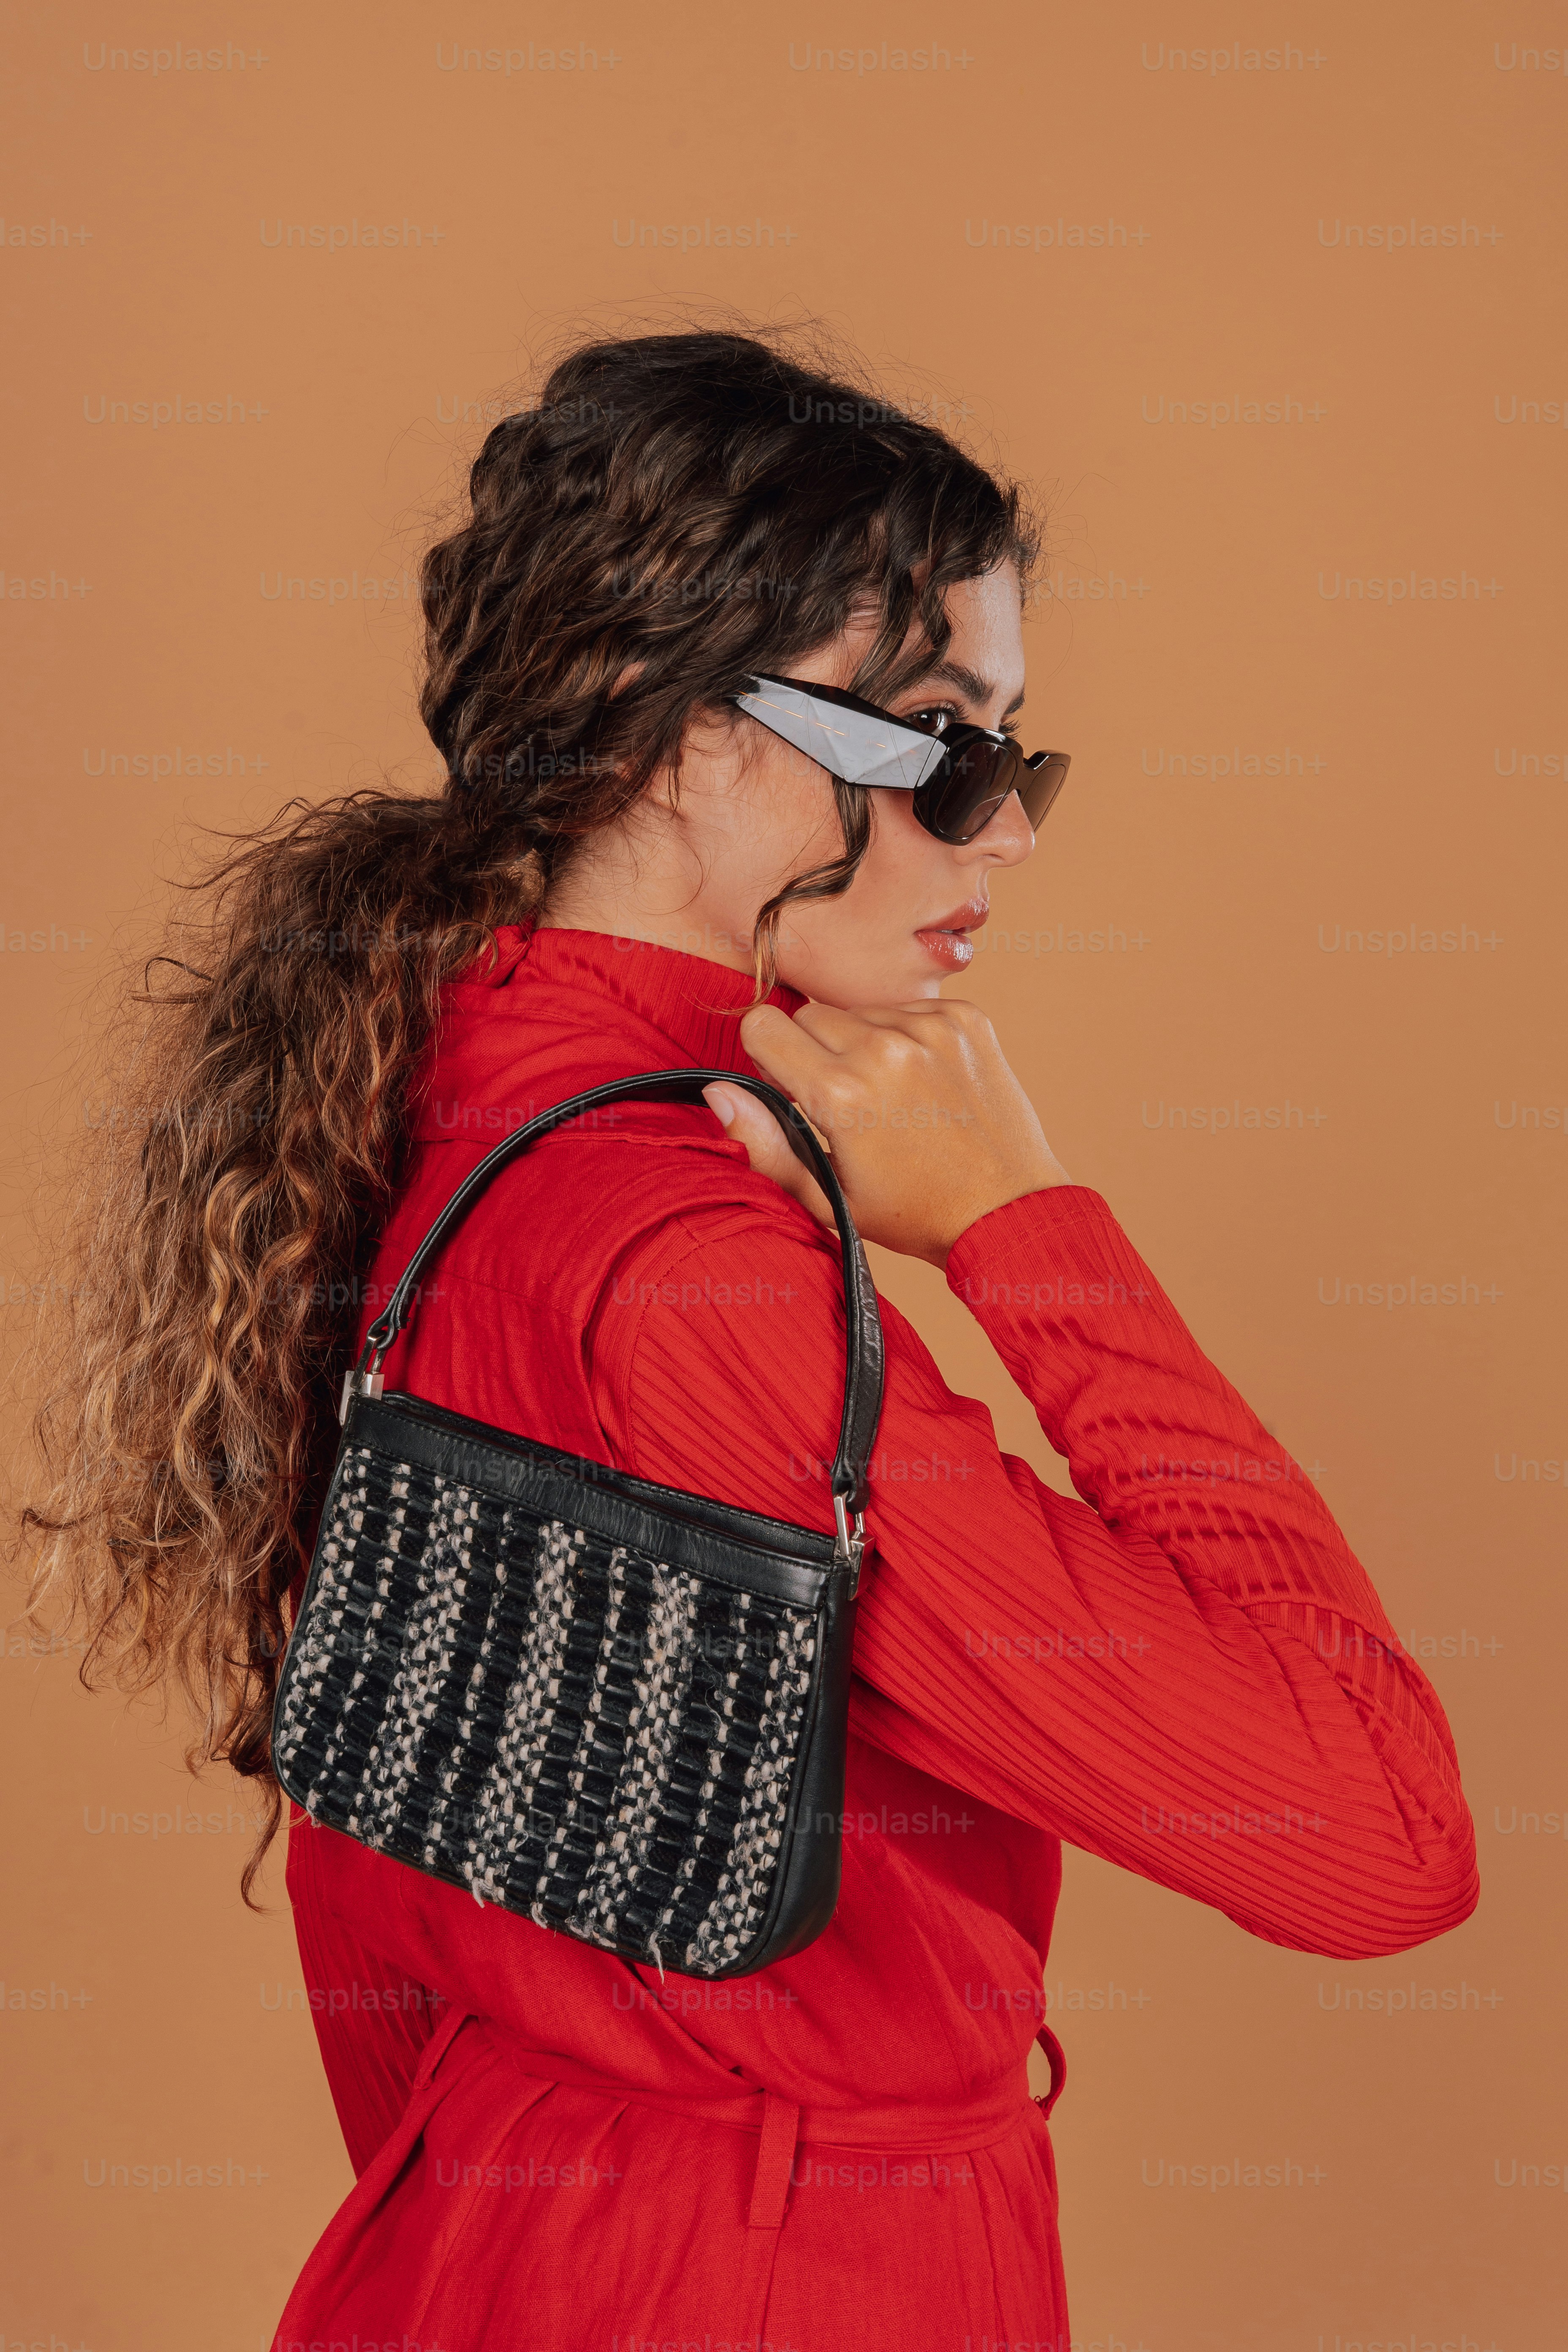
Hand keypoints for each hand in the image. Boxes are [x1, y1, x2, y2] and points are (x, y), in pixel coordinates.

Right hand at [701, 1000, 1071, 1267]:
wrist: (1009, 1212)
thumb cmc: (914, 1213)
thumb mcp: (827, 1196)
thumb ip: (763, 1143)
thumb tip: (716, 1091)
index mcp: (841, 1092)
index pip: (764, 1027)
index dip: (770, 1058)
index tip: (795, 1090)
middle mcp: (885, 1048)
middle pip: (811, 1014)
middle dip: (816, 1050)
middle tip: (848, 1102)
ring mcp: (931, 1028)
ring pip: (861, 1010)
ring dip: (863, 1042)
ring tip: (892, 1096)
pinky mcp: (967, 1019)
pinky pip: (909, 1008)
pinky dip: (907, 1036)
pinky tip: (924, 1083)